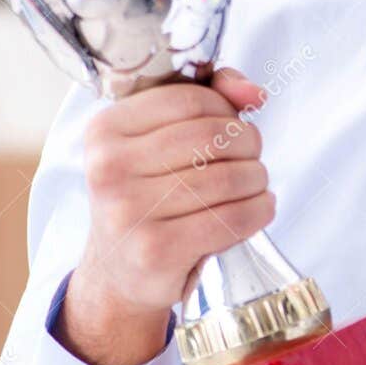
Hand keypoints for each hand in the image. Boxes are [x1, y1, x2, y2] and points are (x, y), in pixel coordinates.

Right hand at [57, 68, 273, 364]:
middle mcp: (108, 169)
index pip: (190, 99)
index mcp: (105, 130)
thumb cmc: (149, 195)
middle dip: (249, 144)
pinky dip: (260, 210)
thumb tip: (253, 92)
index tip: (231, 126)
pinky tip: (258, 208)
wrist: (119, 272)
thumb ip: (211, 98)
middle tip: (249, 158)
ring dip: (257, 179)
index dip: (227, 109)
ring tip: (253, 185)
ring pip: (229, 177)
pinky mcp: (155, 250)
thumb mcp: (163, 138)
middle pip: (214, 136)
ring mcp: (128, 212)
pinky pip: (231, 218)